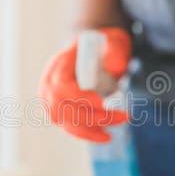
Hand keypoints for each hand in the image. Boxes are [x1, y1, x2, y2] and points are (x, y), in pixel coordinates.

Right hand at [40, 27, 130, 141]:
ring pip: (66, 122)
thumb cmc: (105, 46)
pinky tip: (105, 135)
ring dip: (92, 129)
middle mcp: (50, 83)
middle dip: (93, 117)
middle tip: (124, 116)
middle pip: (62, 108)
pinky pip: (70, 127)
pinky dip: (88, 134)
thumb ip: (115, 50)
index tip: (102, 103)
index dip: (78, 97)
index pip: (60, 85)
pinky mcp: (60, 112)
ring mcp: (52, 100)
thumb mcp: (114, 41)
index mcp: (60, 63)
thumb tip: (115, 67)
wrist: (95, 53)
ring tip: (117, 128)